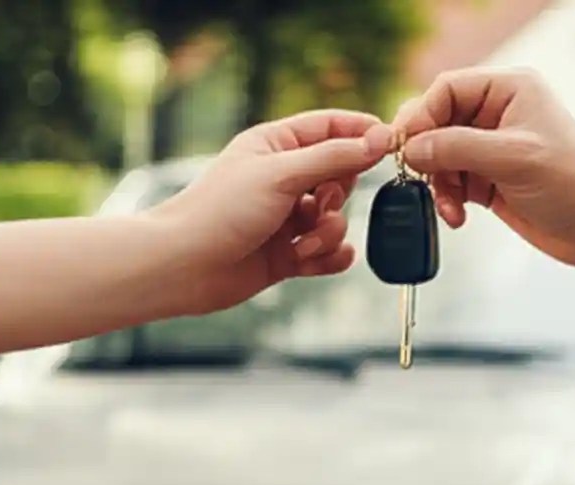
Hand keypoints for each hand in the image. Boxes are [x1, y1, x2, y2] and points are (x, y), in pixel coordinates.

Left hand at [147, 109, 392, 314]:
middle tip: (320, 204)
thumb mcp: (282, 174)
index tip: (391, 145)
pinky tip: (312, 260)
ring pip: (336, 219)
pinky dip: (328, 257)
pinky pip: (328, 252)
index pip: (331, 127)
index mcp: (276, 145)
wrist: (183, 268)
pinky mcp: (287, 255)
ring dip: (328, 233)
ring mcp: (286, 218)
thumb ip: (335, 157)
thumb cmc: (220, 211)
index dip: (361, 133)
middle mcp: (283, 179)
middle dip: (340, 195)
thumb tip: (381, 138)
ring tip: (303, 244)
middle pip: (341, 176)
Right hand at [393, 68, 574, 266]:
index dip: (422, 116)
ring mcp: (492, 147)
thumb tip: (412, 147)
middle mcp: (498, 112)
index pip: (447, 89)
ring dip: (437, 183)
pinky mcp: (489, 178)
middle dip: (427, 153)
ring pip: (439, 156)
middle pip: (437, 122)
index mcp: (510, 89)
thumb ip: (458, 147)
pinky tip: (457, 216)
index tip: (407, 147)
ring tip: (450, 207)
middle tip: (417, 177)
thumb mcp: (513, 158)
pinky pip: (451, 182)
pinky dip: (447, 199)